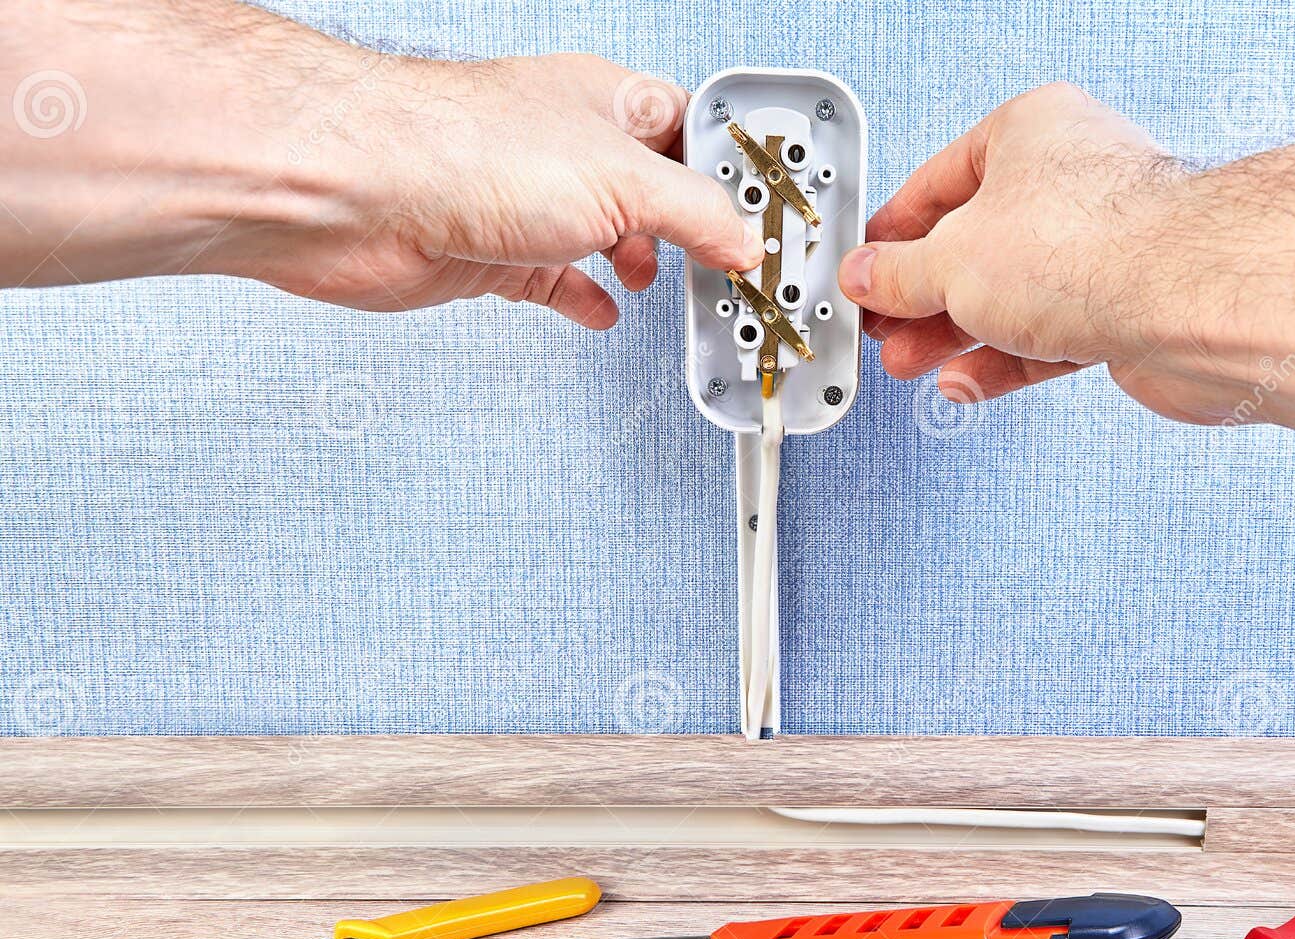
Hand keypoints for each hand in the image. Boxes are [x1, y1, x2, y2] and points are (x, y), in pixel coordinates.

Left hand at [241, 52, 762, 322]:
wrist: (358, 196)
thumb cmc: (464, 152)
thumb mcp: (622, 181)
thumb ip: (695, 214)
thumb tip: (743, 240)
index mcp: (607, 101)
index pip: (692, 128)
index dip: (732, 171)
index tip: (766, 214)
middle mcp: (567, 146)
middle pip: (651, 186)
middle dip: (691, 227)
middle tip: (727, 262)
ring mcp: (529, 201)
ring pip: (605, 234)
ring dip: (640, 261)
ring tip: (674, 285)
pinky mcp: (493, 252)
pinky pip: (554, 279)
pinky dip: (584, 296)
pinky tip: (603, 311)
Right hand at [846, 80, 1294, 539]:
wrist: (1192, 306)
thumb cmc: (1096, 249)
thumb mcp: (952, 262)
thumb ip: (898, 275)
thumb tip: (867, 278)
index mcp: (1031, 134)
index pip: (939, 182)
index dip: (893, 234)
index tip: (864, 270)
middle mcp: (1072, 184)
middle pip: (975, 245)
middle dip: (922, 296)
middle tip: (885, 326)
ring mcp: (1102, 250)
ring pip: (1011, 296)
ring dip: (957, 335)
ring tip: (914, 362)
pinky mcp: (1125, 310)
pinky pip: (1047, 338)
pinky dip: (1005, 363)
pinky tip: (969, 382)